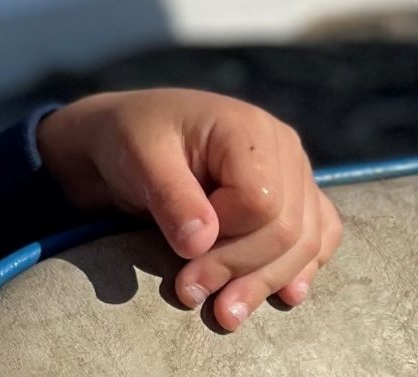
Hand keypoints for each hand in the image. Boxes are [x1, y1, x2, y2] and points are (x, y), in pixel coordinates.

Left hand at [35, 89, 341, 330]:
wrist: (127, 137)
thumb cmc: (130, 140)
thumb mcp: (138, 157)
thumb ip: (171, 197)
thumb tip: (200, 244)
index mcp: (248, 130)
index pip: (261, 204)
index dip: (226, 238)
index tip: (182, 249)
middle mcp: (284, 149)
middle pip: (287, 230)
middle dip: (240, 271)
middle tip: (190, 294)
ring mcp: (295, 174)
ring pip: (304, 242)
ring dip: (266, 283)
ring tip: (225, 314)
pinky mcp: (295, 197)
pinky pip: (316, 238)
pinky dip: (299, 269)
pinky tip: (284, 295)